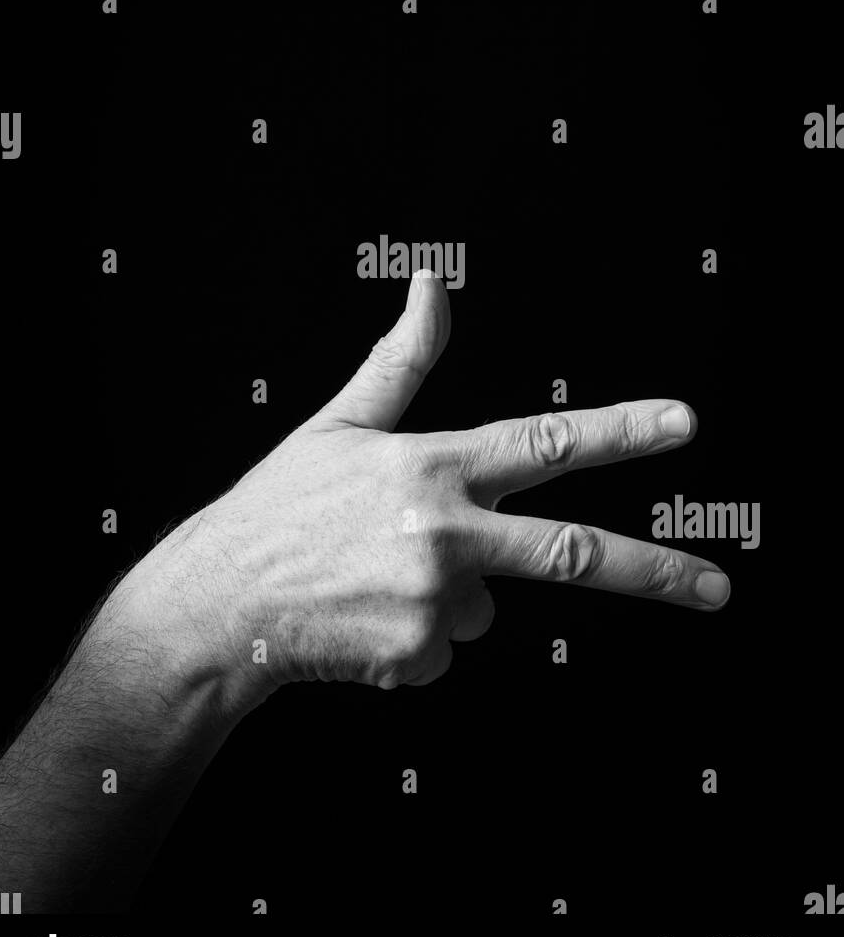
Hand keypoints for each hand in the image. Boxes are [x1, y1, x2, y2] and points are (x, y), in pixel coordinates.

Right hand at [115, 271, 728, 717]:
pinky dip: (421, 636)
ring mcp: (434, 598)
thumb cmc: (280, 507)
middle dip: (655, 571)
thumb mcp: (340, 425)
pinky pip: (449, 648)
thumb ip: (402, 360)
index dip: (621, 430)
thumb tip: (432, 282)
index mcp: (432, 465)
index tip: (684, 423)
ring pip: (488, 604)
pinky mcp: (417, 654)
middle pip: (572, 554)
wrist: (218, 603)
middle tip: (718, 589)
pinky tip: (365, 618)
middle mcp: (444, 530)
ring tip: (376, 578)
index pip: (544, 440)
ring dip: (454, 592)